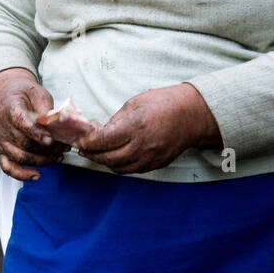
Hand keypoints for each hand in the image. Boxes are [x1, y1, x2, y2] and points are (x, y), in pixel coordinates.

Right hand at [0, 69, 66, 182]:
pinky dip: (21, 175)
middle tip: (63, 148)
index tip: (50, 140)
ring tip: (57, 157)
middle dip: (46, 149)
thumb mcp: (37, 93)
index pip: (20, 122)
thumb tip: (56, 124)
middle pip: (22, 143)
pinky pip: (8, 167)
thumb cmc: (24, 95)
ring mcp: (0, 140)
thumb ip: (46, 108)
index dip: (35, 133)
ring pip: (19, 157)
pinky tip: (36, 175)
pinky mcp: (1, 150)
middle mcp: (2, 125)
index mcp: (10, 108)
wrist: (7, 96)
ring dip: (40, 161)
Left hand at [74, 83, 220, 173]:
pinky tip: (114, 157)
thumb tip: (100, 131)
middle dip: (92, 154)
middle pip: (107, 158)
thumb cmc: (164, 103)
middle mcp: (141, 146)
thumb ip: (116, 119)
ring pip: (118, 168)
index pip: (103, 141)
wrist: (193, 115)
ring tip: (96, 154)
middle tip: (83, 149)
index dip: (88, 142)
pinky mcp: (156, 165)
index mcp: (135, 126)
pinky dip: (119, 166)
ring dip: (104, 162)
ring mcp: (149, 158)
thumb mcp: (136, 102)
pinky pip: (131, 170)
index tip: (80, 140)